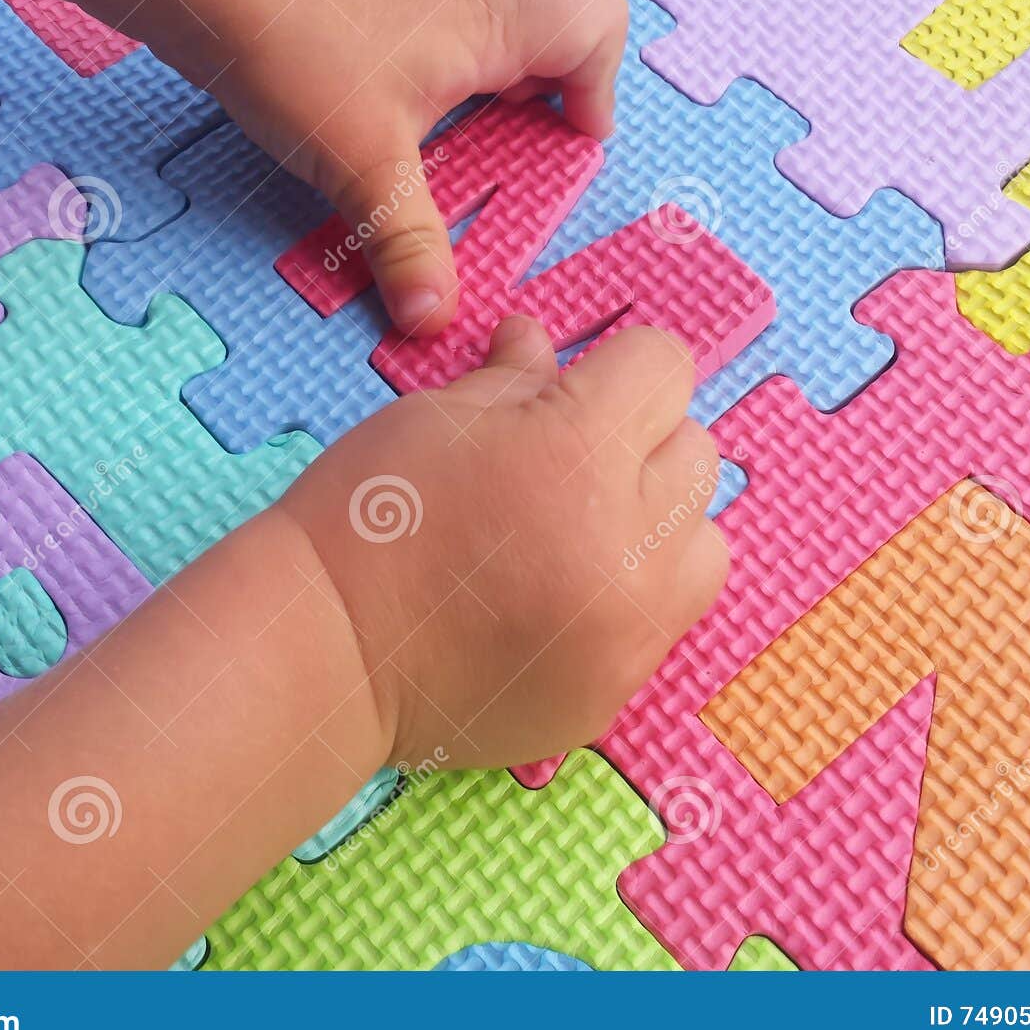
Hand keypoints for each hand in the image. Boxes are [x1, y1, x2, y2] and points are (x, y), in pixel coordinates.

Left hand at [212, 0, 627, 335]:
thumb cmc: (296, 60)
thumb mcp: (361, 167)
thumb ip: (406, 244)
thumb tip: (434, 319)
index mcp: (495, 17)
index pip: (597, 24)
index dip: (601, 87)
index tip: (567, 138)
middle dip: (585, 48)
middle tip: (544, 110)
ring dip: (542, 11)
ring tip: (506, 75)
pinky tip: (450, 33)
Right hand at [278, 316, 728, 769]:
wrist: (326, 656)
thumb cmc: (366, 518)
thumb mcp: (435, 418)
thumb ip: (514, 379)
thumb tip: (542, 343)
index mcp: (580, 448)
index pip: (664, 367)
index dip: (619, 370)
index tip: (580, 392)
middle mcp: (629, 539)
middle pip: (696, 452)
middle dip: (641, 443)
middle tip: (567, 466)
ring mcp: (631, 624)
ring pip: (703, 541)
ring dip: (657, 525)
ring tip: (580, 536)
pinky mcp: (620, 686)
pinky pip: (668, 619)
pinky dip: (632, 598)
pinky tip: (560, 599)